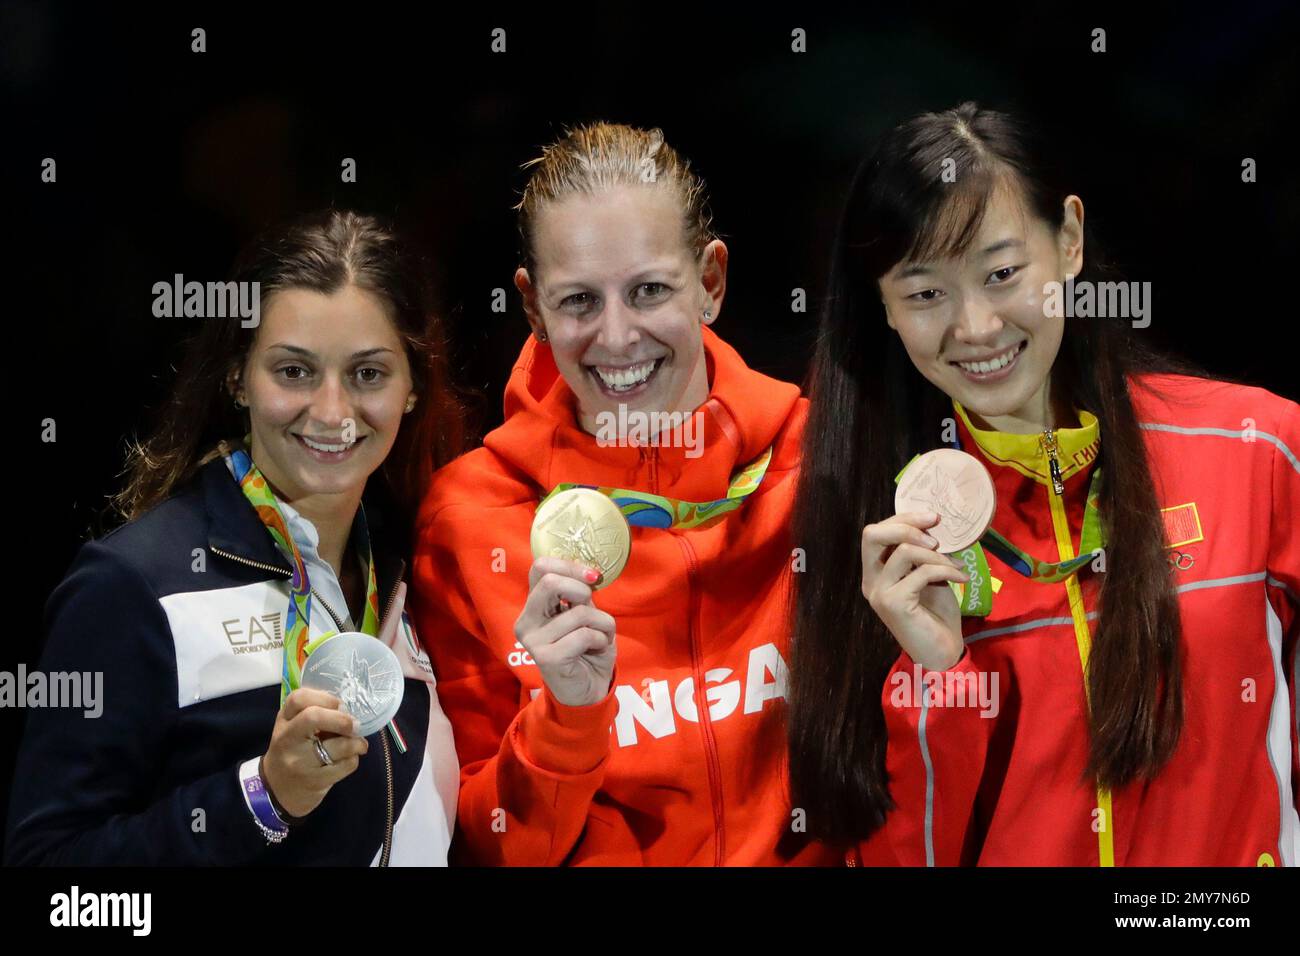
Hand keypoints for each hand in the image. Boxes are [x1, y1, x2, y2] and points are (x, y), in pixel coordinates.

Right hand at [261, 688, 368, 818]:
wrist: (276, 788)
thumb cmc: (292, 750)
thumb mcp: (293, 727)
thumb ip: (315, 712)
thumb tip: (349, 708)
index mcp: (285, 719)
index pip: (299, 698)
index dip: (325, 698)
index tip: (341, 705)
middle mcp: (288, 738)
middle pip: (314, 717)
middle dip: (342, 719)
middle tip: (355, 725)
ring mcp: (299, 762)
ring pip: (339, 745)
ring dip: (356, 743)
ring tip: (359, 744)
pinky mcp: (313, 781)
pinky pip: (345, 765)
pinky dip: (353, 759)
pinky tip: (350, 758)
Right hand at [514, 556, 616, 706]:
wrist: (588, 690)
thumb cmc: (586, 649)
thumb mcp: (584, 614)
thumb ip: (579, 595)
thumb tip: (589, 574)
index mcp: (533, 606)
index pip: (540, 568)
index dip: (569, 566)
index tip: (592, 577)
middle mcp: (526, 621)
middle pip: (550, 582)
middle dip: (582, 590)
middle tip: (593, 608)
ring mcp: (533, 640)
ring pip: (578, 612)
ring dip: (602, 622)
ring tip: (601, 636)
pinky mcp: (547, 657)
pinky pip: (584, 634)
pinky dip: (601, 638)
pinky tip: (597, 648)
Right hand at [861, 511, 967, 670]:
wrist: (943, 653)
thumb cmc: (936, 616)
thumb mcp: (928, 576)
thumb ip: (920, 555)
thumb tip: (932, 526)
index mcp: (875, 573)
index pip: (876, 533)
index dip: (903, 519)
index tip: (933, 518)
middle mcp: (870, 581)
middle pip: (872, 534)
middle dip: (907, 525)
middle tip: (936, 535)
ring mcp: (879, 593)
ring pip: (903, 552)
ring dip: (936, 555)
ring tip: (955, 567)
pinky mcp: (893, 604)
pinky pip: (921, 572)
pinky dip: (945, 570)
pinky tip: (961, 579)